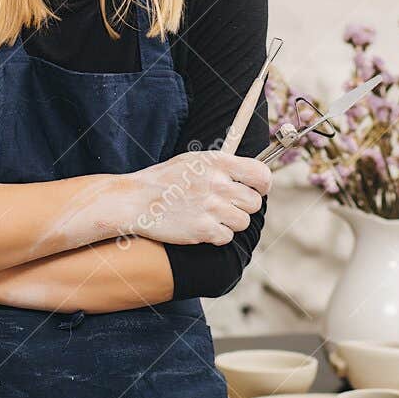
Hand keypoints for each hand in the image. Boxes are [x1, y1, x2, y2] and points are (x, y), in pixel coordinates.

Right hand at [115, 150, 270, 246]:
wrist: (135, 201)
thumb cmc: (165, 180)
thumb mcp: (193, 160)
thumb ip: (223, 166)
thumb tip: (251, 174)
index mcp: (217, 162)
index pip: (261, 175)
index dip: (263, 185)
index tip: (256, 190)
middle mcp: (217, 184)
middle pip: (254, 203)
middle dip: (243, 206)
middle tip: (225, 206)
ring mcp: (211, 207)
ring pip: (243, 222)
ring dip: (230, 222)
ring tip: (209, 215)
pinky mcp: (203, 229)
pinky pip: (226, 237)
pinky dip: (216, 235)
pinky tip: (200, 226)